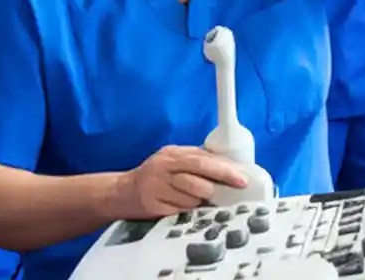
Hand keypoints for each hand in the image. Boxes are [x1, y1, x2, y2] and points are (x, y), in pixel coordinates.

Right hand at [111, 145, 247, 218]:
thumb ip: (195, 161)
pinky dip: (188, 210)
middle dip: (221, 181)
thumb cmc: (156, 177)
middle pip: (198, 173)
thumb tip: (228, 166)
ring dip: (202, 200)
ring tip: (203, 200)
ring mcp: (156, 186)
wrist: (122, 192)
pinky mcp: (153, 204)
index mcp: (171, 154)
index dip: (224, 168)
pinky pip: (181, 210)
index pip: (202, 159)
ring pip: (192, 196)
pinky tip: (188, 208)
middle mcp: (163, 167)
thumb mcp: (172, 162)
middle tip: (238, 188)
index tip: (242, 177)